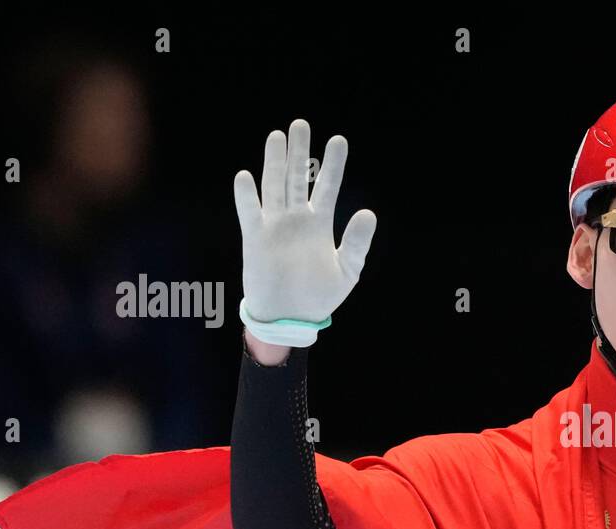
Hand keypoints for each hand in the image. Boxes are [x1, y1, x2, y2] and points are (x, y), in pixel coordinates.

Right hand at [233, 119, 376, 345]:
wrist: (291, 317)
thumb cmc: (319, 296)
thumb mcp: (347, 270)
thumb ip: (357, 242)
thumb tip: (368, 213)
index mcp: (320, 224)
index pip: (328, 187)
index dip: (333, 164)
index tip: (339, 140)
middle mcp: (297, 219)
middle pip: (298, 178)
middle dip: (300, 152)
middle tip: (301, 124)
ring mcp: (275, 226)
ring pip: (274, 186)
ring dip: (275, 163)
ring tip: (277, 137)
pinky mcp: (255, 238)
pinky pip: (249, 212)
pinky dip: (246, 196)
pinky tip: (246, 176)